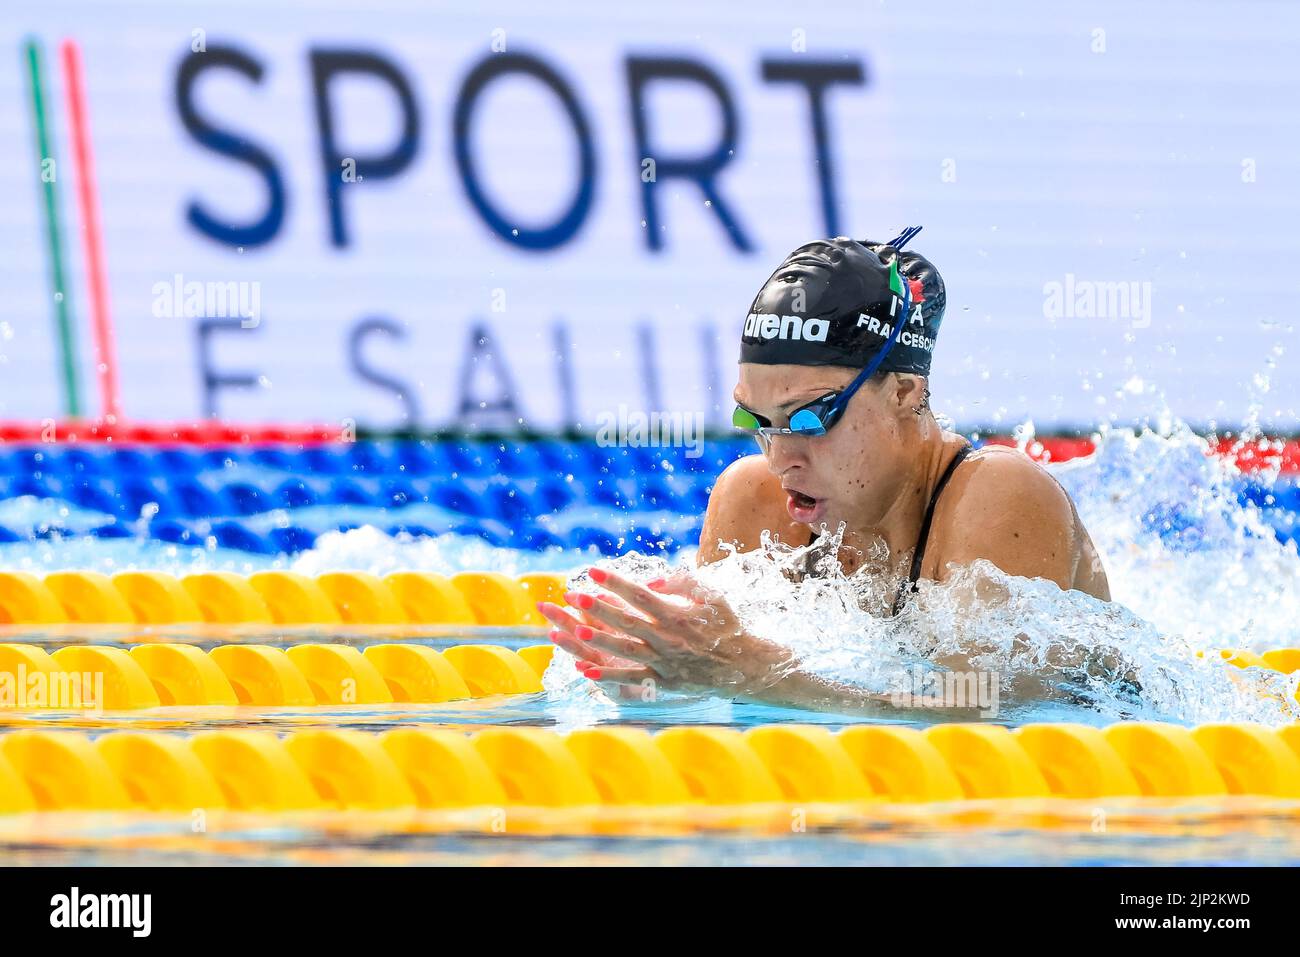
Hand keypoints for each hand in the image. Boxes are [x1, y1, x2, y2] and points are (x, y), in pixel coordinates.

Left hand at [537, 566, 796, 698]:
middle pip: (628, 622)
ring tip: (576, 630)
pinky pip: (632, 681)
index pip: (641, 595)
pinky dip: (609, 678)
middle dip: (599, 608)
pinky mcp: (663, 682)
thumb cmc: (724, 623)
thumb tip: (652, 581)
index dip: (616, 583)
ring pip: (626, 651)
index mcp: (678, 614)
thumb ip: (682, 581)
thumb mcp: (710, 595)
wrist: (744, 665)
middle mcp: (669, 639)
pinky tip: (584, 671)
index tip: (592, 571)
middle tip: (573, 595)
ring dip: (600, 641)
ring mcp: (665, 663)